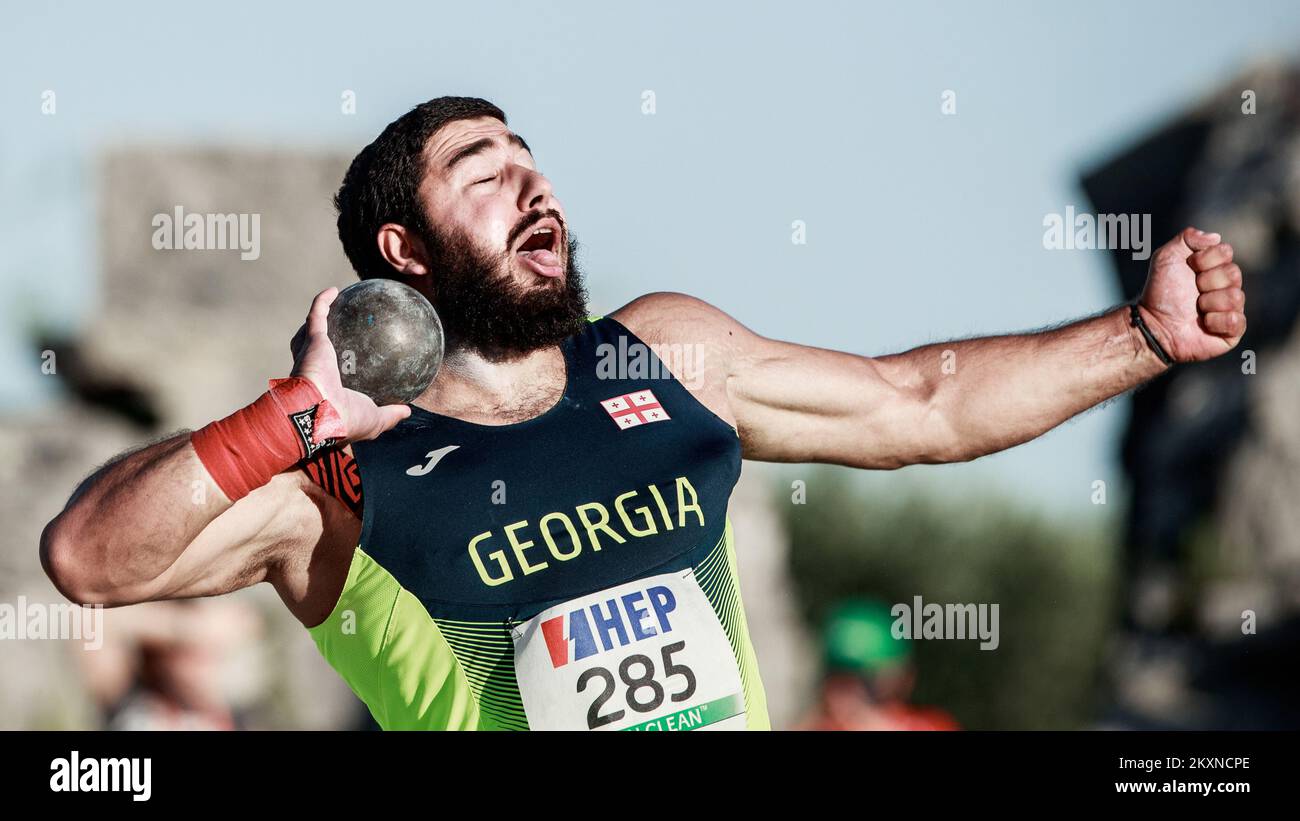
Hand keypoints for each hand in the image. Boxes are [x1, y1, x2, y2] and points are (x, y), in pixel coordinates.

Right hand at [289, 287, 410, 441]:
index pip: (329, 378)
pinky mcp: (312, 341)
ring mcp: (310, 355)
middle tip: (336, 335)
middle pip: (314, 354)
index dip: (335, 372)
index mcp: (326, 390)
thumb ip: (390, 414)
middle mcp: (314, 372)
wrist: (321, 413)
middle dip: (319, 344)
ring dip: (316, 321)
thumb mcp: (375, 420)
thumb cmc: (345, 419)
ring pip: (309, 334)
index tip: (351, 364)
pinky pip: (316, 314)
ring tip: (331, 308)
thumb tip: (407, 410)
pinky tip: (334, 290)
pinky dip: (322, 301)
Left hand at [1138, 226, 1246, 362]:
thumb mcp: (1166, 257)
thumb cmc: (1161, 292)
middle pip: (1233, 273)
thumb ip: (1187, 238)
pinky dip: (1216, 321)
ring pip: (1235, 296)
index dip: (1204, 259)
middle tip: (1191, 292)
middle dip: (1206, 281)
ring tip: (1195, 309)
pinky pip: (1236, 321)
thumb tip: (1215, 237)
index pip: (1226, 251)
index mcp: (1216, 267)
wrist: (1153, 323)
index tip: (1189, 268)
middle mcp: (1227, 286)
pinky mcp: (1232, 332)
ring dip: (1208, 302)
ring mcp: (1231, 309)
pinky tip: (1204, 323)